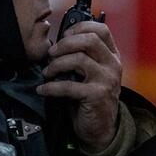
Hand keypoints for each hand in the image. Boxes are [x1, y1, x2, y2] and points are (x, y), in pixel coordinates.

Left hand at [36, 21, 121, 153]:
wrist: (101, 128)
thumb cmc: (91, 98)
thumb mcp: (92, 74)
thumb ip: (83, 57)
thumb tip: (57, 44)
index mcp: (112, 56)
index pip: (101, 30)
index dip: (80, 28)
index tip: (63, 35)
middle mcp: (112, 65)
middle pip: (90, 40)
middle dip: (65, 44)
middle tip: (51, 54)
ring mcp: (106, 80)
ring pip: (79, 59)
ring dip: (56, 65)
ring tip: (47, 73)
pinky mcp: (96, 95)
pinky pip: (69, 85)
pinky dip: (51, 87)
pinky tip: (43, 89)